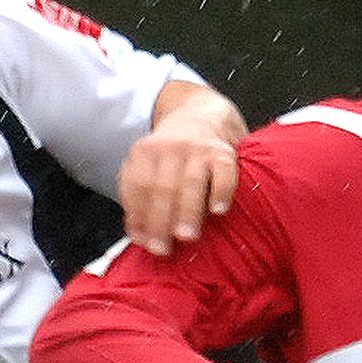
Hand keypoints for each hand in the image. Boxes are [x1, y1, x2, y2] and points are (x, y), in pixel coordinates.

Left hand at [119, 99, 239, 253]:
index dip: (138, 216)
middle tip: (162, 249)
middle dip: (160, 221)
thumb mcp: (150, 163)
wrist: (204, 113)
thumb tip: (139, 235)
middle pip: (161, 188)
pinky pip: (224, 172)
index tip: (143, 241)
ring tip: (186, 236)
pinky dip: (221, 192)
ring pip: (190, 182)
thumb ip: (142, 194)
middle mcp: (169, 147)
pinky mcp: (224, 151)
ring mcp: (198, 148)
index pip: (137, 187)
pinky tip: (218, 210)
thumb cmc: (176, 152)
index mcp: (145, 152)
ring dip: (187, 212)